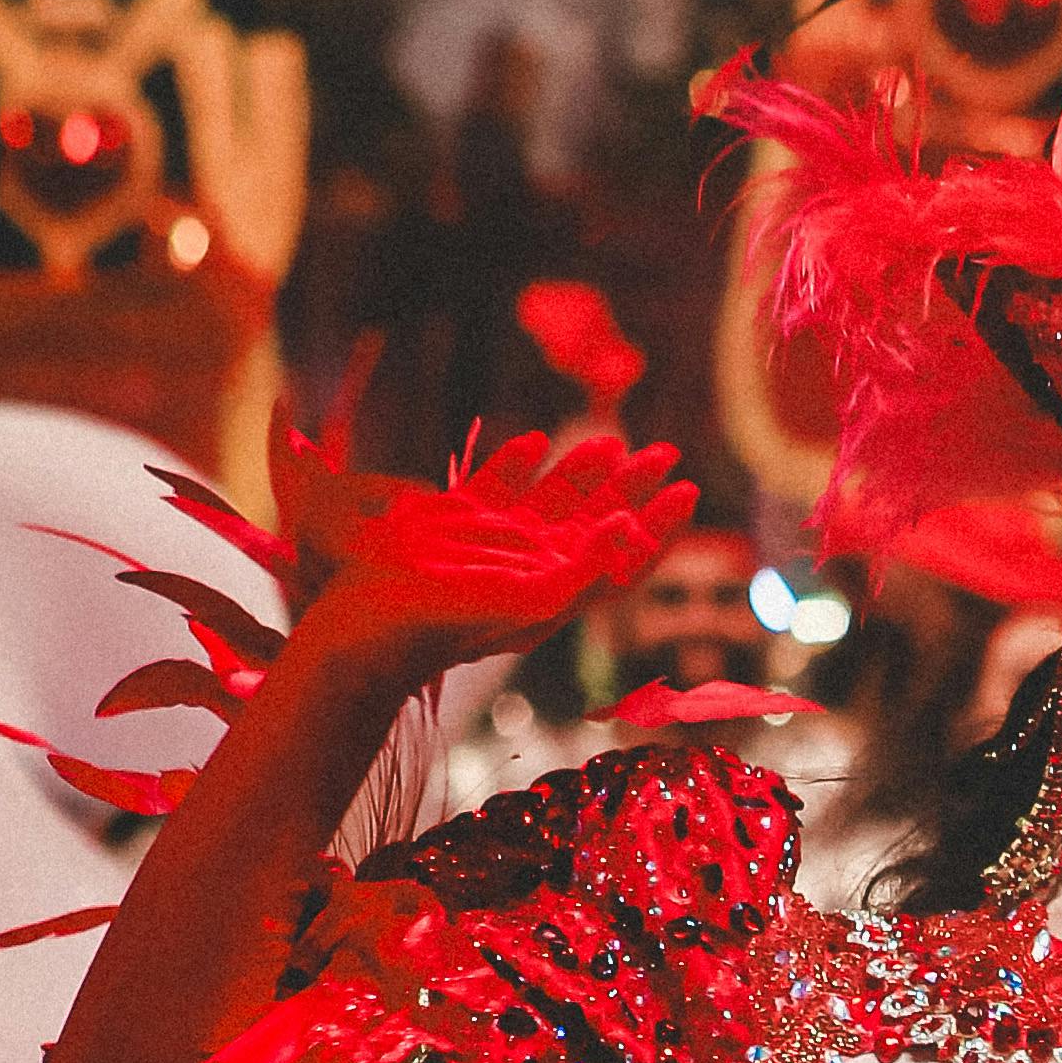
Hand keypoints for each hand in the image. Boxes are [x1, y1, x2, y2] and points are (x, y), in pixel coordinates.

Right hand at [271, 418, 697, 676]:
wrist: (374, 622)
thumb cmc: (454, 623)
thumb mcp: (528, 602)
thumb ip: (582, 572)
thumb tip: (625, 528)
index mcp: (559, 593)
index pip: (625, 559)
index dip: (659, 528)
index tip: (687, 489)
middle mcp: (532, 569)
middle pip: (597, 523)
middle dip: (632, 488)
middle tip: (665, 451)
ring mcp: (494, 543)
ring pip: (550, 500)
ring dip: (583, 469)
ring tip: (612, 440)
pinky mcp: (454, 522)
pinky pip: (495, 486)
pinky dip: (515, 463)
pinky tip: (533, 441)